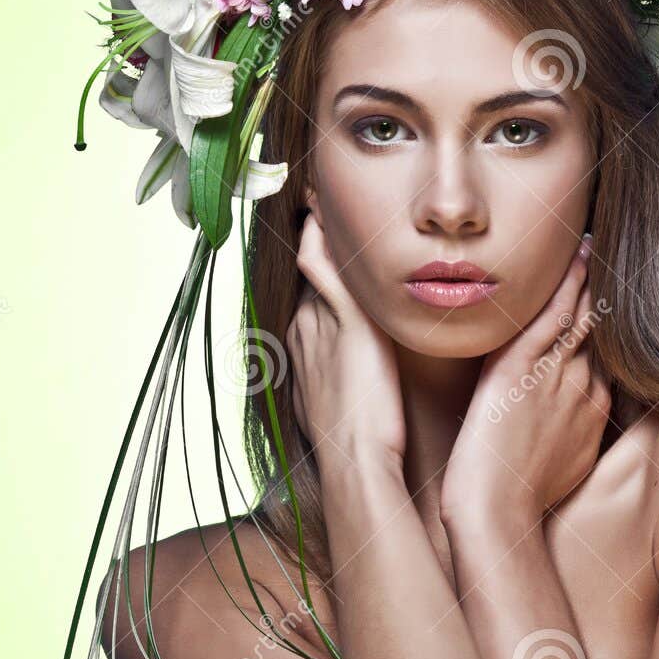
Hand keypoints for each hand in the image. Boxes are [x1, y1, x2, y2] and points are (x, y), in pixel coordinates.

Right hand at [285, 211, 407, 465]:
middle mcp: (303, 325)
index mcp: (301, 342)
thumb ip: (340, 377)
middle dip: (317, 232)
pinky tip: (329, 212)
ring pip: (314, 257)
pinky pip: (329, 266)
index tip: (326, 229)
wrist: (356, 466)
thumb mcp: (339, 403)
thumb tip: (345, 375)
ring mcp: (319, 321)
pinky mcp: (347, 322)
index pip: (308, 285)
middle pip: (308, 264)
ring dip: (319, 225)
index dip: (318, 256)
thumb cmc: (358, 445)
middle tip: (325, 196)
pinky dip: (326, 237)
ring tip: (322, 192)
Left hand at [441, 235, 610, 523]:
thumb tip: (580, 424)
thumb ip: (575, 433)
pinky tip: (583, 254)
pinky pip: (553, 315)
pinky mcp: (523, 368)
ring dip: (597, 276)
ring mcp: (557, 376)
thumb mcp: (565, 464)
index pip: (611, 353)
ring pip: (585, 314)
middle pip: (607, 329)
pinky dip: (570, 282)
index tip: (623, 297)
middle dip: (615, 293)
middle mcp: (585, 386)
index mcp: (595, 407)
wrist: (496, 515)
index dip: (617, 323)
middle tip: (625, 255)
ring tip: (606, 242)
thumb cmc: (520, 499)